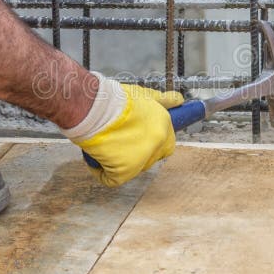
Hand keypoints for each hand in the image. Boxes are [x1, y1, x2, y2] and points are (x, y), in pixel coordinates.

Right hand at [60, 74, 183, 186]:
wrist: (94, 106)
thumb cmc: (114, 98)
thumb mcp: (144, 94)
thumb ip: (164, 99)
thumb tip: (179, 100)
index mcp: (163, 124)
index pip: (166, 143)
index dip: (151, 141)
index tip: (137, 137)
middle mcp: (157, 142)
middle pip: (151, 157)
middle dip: (137, 153)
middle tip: (119, 141)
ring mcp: (142, 159)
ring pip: (133, 169)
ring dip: (120, 162)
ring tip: (106, 147)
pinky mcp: (124, 172)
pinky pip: (112, 179)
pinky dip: (102, 172)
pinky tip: (96, 160)